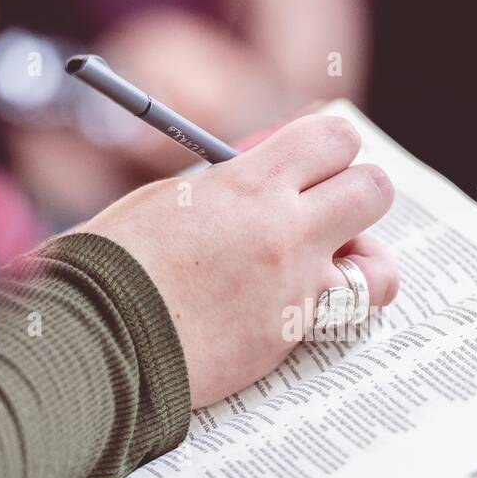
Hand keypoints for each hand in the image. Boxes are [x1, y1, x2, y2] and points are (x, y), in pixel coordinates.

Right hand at [73, 114, 398, 407]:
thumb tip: (264, 168)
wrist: (96, 339)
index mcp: (249, 182)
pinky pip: (343, 317)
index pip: (334, 138)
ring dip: (363, 263)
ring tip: (330, 269)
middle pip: (373, 190)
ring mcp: (296, 288)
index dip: (331, 149)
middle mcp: (286, 230)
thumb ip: (228, 184)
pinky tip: (300, 310)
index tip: (316, 163)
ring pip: (380, 267)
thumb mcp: (168, 200)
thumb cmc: (111, 264)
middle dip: (357, 197)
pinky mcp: (292, 338)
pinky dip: (332, 311)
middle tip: (328, 213)